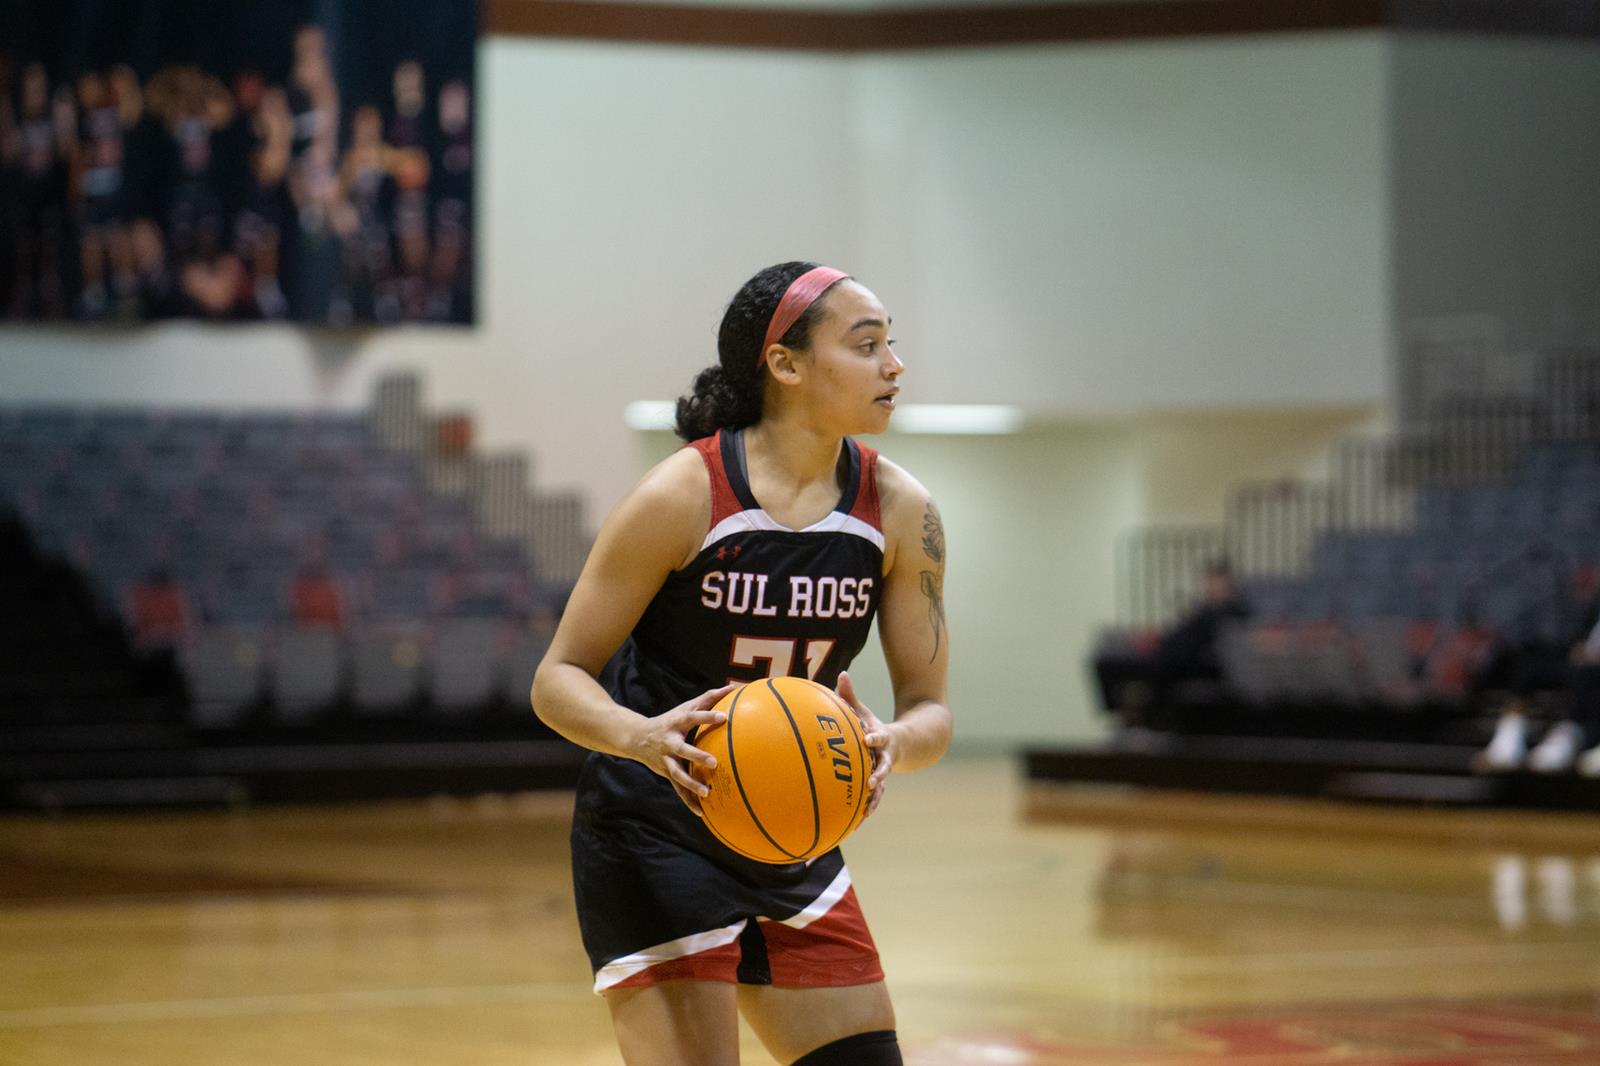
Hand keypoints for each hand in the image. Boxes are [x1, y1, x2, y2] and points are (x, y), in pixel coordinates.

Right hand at [628, 683, 735, 816]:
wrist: (637, 737)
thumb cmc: (670, 720)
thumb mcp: (685, 707)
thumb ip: (709, 698)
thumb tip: (733, 687)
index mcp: (677, 723)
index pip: (693, 718)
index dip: (707, 716)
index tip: (724, 718)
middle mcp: (670, 742)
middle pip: (683, 749)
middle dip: (697, 756)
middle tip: (715, 763)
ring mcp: (666, 759)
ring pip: (678, 774)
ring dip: (691, 784)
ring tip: (707, 793)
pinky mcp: (666, 773)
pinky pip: (678, 789)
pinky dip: (688, 801)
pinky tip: (701, 812)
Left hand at [837, 671, 893, 817]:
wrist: (901, 744)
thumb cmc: (872, 726)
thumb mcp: (863, 711)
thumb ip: (851, 696)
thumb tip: (841, 673)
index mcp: (881, 738)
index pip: (879, 737)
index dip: (875, 737)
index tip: (869, 739)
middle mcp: (884, 757)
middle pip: (884, 766)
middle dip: (880, 774)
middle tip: (872, 782)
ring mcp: (883, 772)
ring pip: (881, 787)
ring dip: (874, 799)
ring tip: (865, 812)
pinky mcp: (879, 783)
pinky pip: (873, 798)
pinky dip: (866, 809)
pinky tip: (855, 824)